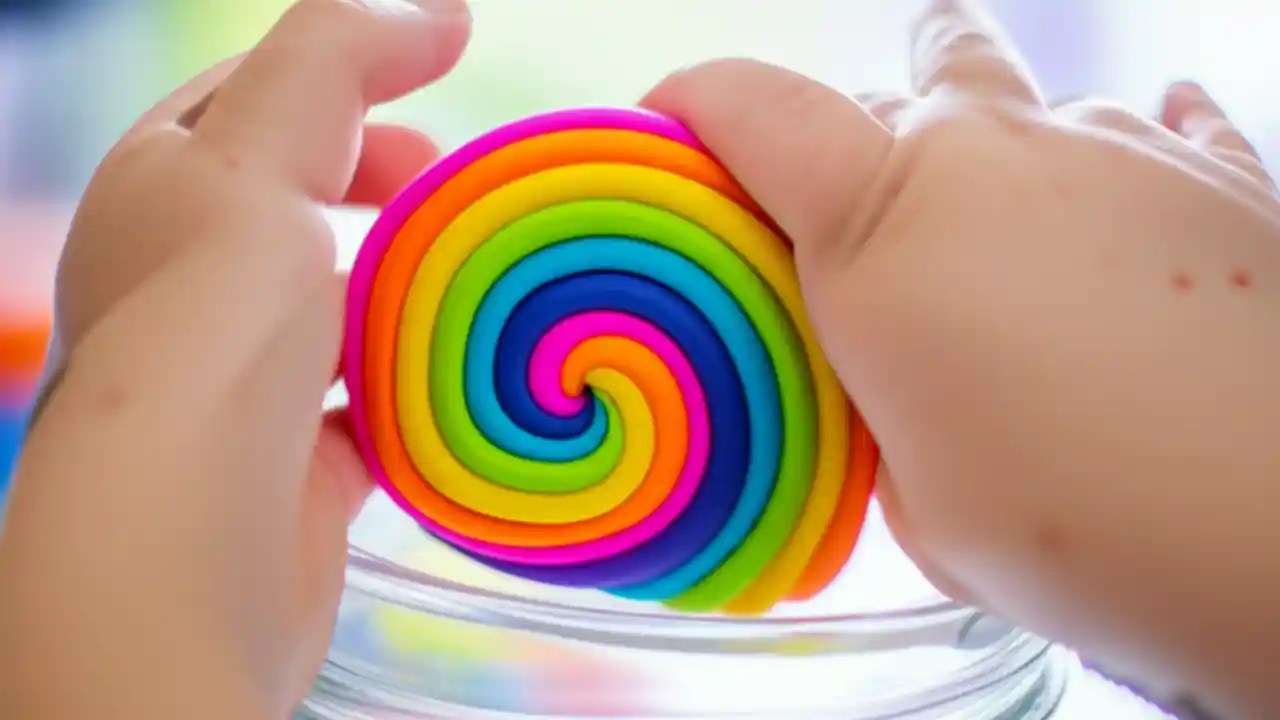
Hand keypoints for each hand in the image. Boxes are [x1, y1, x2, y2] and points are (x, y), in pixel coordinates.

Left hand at [0, 1, 468, 717]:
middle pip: (301, 203)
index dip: (345, 82)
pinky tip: (465, 377)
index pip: (252, 101)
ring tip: (479, 279)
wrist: (191, 536)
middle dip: (384, 185)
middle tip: (450, 191)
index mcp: (156, 189)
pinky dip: (420, 384)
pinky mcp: (293, 462)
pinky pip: (370, 404)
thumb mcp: (263, 152)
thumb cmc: (210, 328)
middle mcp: (183, 282)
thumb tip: (439, 7)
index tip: (438, 95)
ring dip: (412, 288)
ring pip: (343, 306)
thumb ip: (340, 56)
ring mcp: (239, 376)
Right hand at [644, 1, 1279, 716]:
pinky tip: (1130, 172)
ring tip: (990, 215)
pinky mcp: (1218, 176)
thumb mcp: (914, 493)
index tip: (669, 128)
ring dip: (980, 141)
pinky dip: (1122, 147)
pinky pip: (1156, 120)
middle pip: (890, 85)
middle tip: (852, 227)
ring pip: (1012, 92)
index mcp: (881, 224)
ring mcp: (1114, 147)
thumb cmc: (1082, 531)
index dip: (693, 101)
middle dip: (852, 143)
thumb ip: (883, 402)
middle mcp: (992, 149)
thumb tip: (897, 369)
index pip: (752, 104)